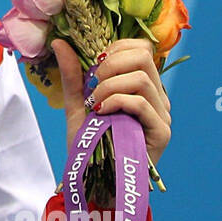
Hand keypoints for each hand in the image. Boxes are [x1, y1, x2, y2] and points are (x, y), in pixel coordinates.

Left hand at [53, 38, 171, 166]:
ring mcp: (162, 114)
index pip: (141, 48)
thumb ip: (72, 75)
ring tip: (94, 105)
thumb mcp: (77, 104)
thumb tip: (59, 41)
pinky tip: (102, 113)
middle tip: (92, 86)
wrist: (93, 179)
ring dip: (109, 86)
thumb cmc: (89, 144)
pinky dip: (116, 102)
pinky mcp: (162, 131)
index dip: (116, 48)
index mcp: (142, 86)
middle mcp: (157, 96)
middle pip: (143, 56)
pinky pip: (142, 103)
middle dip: (110, 65)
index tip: (94, 65)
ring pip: (141, 78)